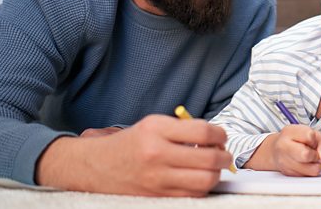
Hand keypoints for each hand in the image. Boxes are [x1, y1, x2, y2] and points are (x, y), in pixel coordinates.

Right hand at [36, 114, 232, 196]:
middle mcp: (156, 153)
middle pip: (208, 158)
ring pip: (204, 180)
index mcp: (156, 129)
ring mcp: (156, 178)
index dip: (220, 134)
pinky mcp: (156, 196)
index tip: (221, 136)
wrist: (96, 166)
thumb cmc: (130, 143)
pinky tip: (199, 179)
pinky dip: (202, 187)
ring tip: (213, 168)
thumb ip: (183, 128)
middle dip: (224, 156)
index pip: (203, 131)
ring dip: (216, 174)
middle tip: (224, 154)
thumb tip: (216, 137)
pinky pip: (192, 195)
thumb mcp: (153, 124)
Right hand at [246, 125, 320, 175]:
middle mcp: (284, 147)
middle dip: (317, 155)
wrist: (276, 151)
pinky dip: (311, 170)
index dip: (316, 140)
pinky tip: (306, 164)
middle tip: (315, 153)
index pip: (309, 136)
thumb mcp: (311, 133)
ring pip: (312, 169)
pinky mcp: (289, 174)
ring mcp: (285, 162)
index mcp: (289, 132)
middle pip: (306, 155)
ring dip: (317, 164)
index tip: (313, 141)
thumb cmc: (295, 140)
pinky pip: (309, 175)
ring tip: (312, 159)